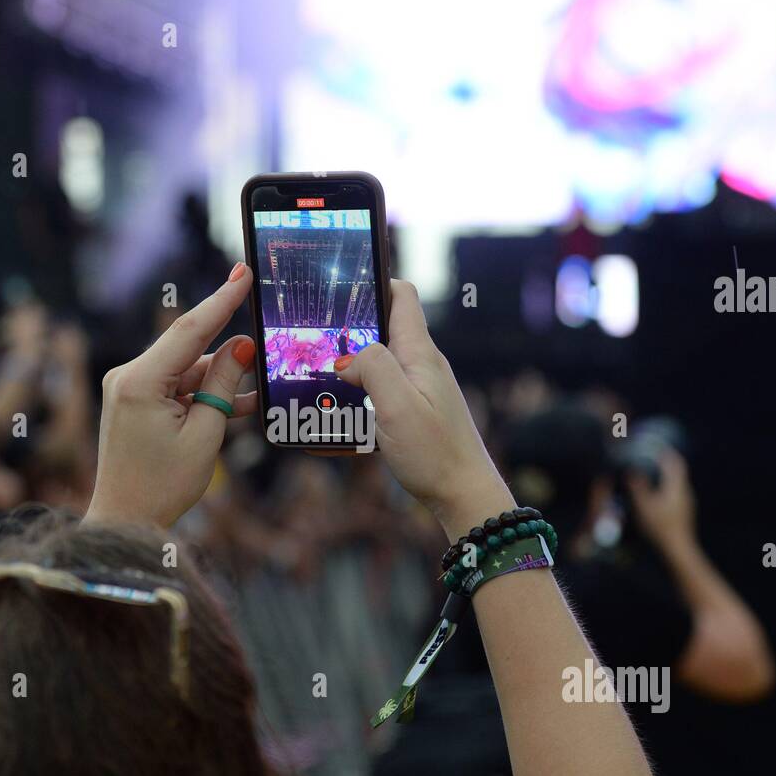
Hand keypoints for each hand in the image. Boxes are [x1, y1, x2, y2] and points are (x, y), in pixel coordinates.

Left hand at [83, 263, 256, 528]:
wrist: (124, 520)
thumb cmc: (162, 486)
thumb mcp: (205, 435)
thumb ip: (224, 385)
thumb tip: (241, 346)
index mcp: (140, 382)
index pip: (189, 330)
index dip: (222, 300)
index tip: (242, 272)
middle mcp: (128, 377)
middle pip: (190, 350)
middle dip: (229, 353)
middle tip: (266, 346)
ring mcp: (130, 388)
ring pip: (188, 371)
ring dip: (221, 382)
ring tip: (257, 394)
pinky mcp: (136, 401)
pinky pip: (178, 387)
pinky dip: (204, 395)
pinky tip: (239, 403)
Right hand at [335, 280, 513, 538]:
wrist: (463, 496)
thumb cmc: (435, 453)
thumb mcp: (397, 406)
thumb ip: (373, 367)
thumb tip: (346, 356)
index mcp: (420, 353)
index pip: (401, 295)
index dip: (373, 280)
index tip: (339, 282)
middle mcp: (421, 364)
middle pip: (382, 327)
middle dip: (348, 328)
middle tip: (311, 336)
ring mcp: (419, 388)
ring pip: (377, 361)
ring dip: (348, 366)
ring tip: (314, 376)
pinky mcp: (414, 411)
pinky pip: (380, 391)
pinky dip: (356, 394)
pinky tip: (336, 411)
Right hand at [625, 448, 696, 549]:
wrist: (678, 549)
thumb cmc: (660, 527)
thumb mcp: (643, 506)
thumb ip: (637, 486)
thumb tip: (631, 470)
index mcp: (677, 487)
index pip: (675, 462)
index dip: (666, 452)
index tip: (655, 447)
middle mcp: (685, 492)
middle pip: (677, 472)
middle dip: (664, 464)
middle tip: (649, 459)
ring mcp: (687, 503)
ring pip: (676, 484)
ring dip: (665, 477)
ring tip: (650, 477)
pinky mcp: (685, 513)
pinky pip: (676, 494)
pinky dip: (666, 489)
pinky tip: (655, 497)